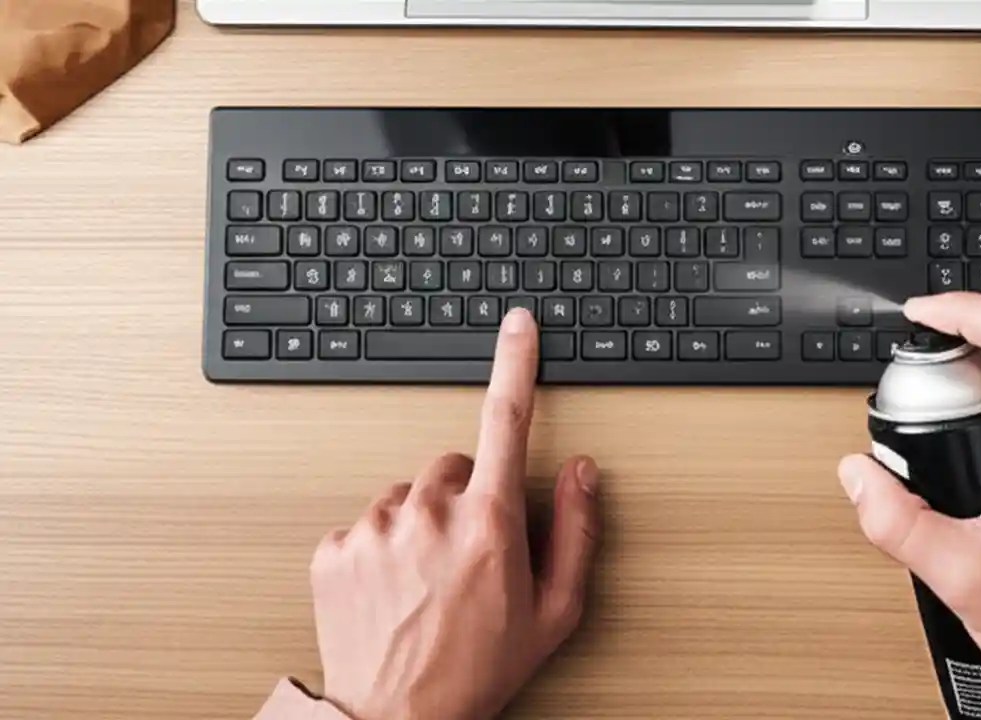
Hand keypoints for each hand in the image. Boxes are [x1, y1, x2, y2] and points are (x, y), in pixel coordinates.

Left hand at [309, 309, 600, 719]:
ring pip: (406, 493)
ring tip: (426, 578)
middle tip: (469, 550)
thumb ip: (577, 531)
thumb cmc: (478, 670)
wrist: (394, 719)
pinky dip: (380, 545)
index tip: (518, 327)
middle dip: (464, 493)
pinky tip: (391, 587)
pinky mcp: (334, 547)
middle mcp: (428, 513)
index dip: (516, 365)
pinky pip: (365, 522)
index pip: (506, 421)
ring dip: (419, 520)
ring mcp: (374, 528)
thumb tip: (581, 473)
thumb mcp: (554, 612)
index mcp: (487, 523)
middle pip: (451, 463)